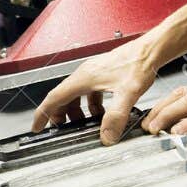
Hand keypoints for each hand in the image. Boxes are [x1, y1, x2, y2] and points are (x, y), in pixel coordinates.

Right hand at [32, 39, 159, 144]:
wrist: (149, 50)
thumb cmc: (137, 64)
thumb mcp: (127, 93)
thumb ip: (116, 116)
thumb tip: (107, 136)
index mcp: (83, 78)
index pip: (54, 98)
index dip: (43, 114)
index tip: (36, 126)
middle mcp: (85, 74)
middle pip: (63, 97)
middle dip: (60, 115)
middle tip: (61, 130)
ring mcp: (94, 73)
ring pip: (77, 95)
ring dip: (77, 111)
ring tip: (84, 124)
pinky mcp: (103, 73)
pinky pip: (89, 92)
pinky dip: (90, 105)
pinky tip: (103, 112)